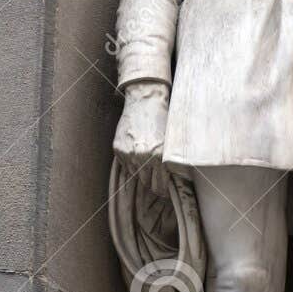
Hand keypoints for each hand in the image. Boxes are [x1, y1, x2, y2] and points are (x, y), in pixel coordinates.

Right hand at [114, 80, 170, 195]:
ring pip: (136, 174)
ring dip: (142, 171)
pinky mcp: (118, 148)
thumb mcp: (171, 142)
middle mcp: (142, 157)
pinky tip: (138, 150)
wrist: (145, 100)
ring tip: (148, 159)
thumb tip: (174, 181)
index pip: (159, 186)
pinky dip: (132, 161)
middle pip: (147, 183)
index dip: (163, 190)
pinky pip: (126, 164)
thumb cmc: (162, 119)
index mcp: (159, 157)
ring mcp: (129, 153)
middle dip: (153, 182)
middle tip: (158, 177)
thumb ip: (171, 163)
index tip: (164, 191)